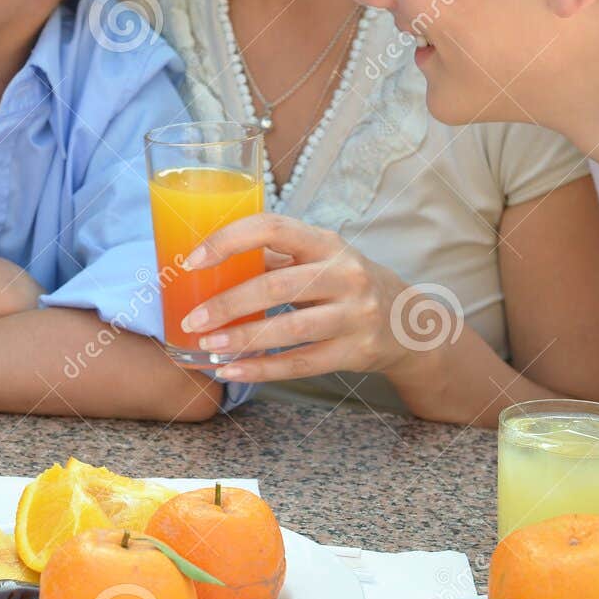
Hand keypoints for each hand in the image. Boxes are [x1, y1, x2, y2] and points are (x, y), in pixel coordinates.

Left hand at [179, 212, 419, 385]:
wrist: (407, 322)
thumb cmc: (344, 284)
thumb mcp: (318, 259)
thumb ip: (272, 258)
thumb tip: (208, 265)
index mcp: (326, 243)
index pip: (272, 228)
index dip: (228, 241)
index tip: (191, 262)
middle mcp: (345, 275)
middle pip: (277, 287)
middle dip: (227, 304)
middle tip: (192, 321)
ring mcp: (354, 315)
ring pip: (290, 330)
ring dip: (242, 339)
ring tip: (206, 346)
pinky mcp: (356, 352)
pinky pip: (301, 363)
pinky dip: (262, 369)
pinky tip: (231, 370)